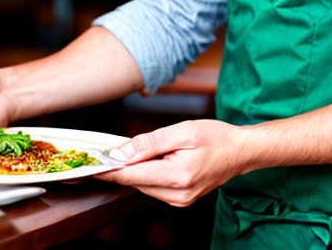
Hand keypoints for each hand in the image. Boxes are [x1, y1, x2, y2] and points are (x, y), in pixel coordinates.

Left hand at [96, 120, 248, 206]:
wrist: (240, 152)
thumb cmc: (216, 137)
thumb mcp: (181, 131)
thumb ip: (148, 143)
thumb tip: (120, 153)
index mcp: (177, 176)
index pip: (131, 175)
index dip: (108, 169)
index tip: (91, 162)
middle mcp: (177, 194)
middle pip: (134, 181)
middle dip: (121, 165)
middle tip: (112, 147)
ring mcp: (180, 200)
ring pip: (142, 185)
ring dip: (135, 169)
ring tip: (140, 150)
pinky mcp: (181, 200)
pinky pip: (154, 187)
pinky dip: (147, 174)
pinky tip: (153, 160)